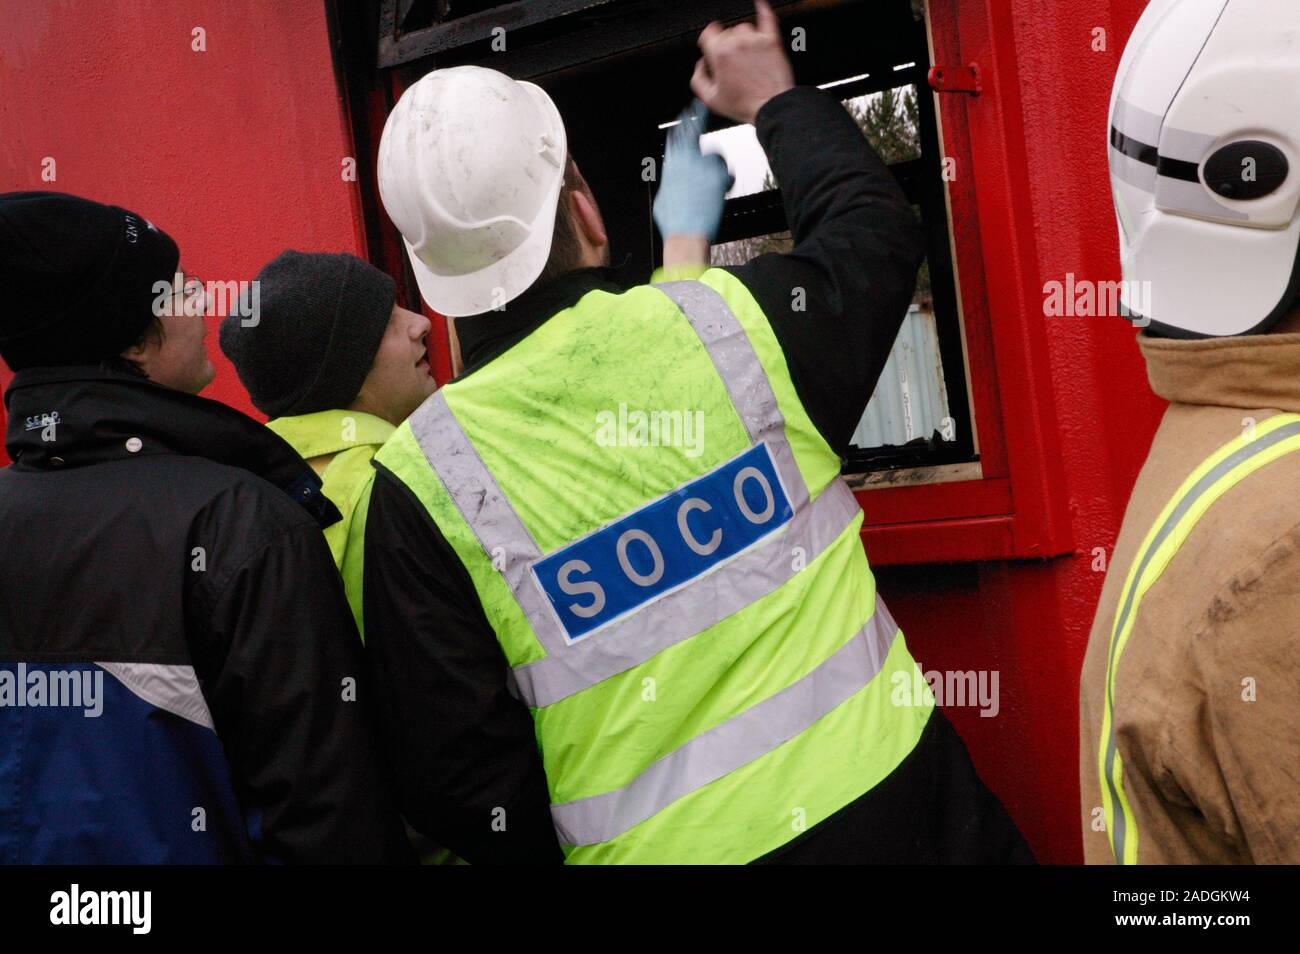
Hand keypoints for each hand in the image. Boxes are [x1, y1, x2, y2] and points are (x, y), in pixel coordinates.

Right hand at [652, 97, 733, 242]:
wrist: (686, 232)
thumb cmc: (673, 221)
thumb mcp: (663, 199)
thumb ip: (669, 184)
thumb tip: (669, 184)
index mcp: (671, 165)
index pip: (676, 136)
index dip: (683, 123)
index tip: (688, 111)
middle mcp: (684, 160)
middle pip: (692, 131)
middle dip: (695, 119)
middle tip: (698, 108)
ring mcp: (701, 167)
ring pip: (715, 158)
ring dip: (716, 169)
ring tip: (714, 186)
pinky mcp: (717, 176)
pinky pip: (727, 175)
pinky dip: (725, 184)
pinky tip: (722, 192)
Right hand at [691, 0, 794, 125]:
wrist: (770, 107)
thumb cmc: (744, 105)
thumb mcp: (711, 99)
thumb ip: (698, 79)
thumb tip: (700, 66)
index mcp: (720, 54)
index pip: (708, 33)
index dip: (708, 40)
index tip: (710, 45)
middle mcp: (737, 43)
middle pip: (726, 32)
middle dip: (726, 44)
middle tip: (732, 62)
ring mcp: (755, 40)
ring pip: (743, 28)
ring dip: (742, 37)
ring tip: (746, 55)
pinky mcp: (772, 41)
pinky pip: (767, 17)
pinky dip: (763, 10)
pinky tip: (760, 5)